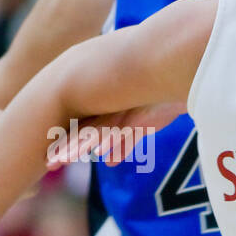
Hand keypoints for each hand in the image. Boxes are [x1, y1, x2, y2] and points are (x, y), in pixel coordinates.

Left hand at [46, 102, 185, 169]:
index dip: (66, 146)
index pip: (83, 130)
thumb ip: (123, 142)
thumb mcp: (141, 124)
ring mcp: (128, 109)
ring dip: (82, 146)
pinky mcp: (144, 112)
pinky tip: (102, 153)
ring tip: (64, 160)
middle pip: (86, 131)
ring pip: (101, 131)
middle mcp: (115, 108)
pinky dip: (114, 141)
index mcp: (110, 109)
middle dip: (66, 149)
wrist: (186, 72)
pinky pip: (126, 128)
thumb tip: (109, 162)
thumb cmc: (163, 98)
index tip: (49, 162)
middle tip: (49, 163)